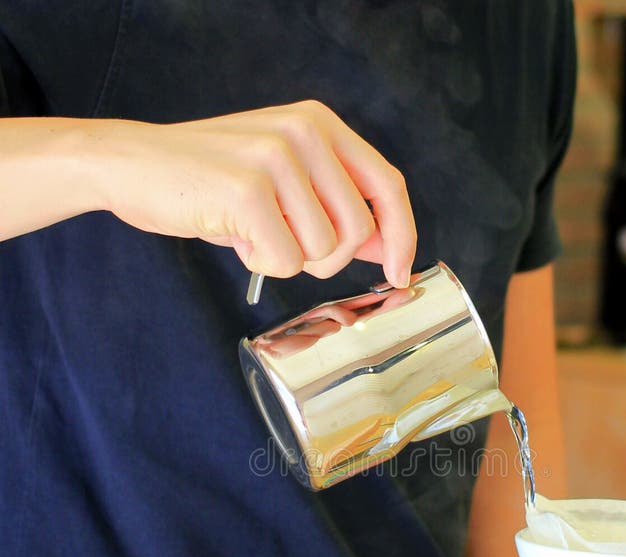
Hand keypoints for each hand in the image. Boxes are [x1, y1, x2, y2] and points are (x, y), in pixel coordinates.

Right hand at [88, 101, 415, 287]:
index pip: (387, 184)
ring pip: (323, 251)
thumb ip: (336, 204)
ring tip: (253, 231)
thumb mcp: (285, 180)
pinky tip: (235, 237)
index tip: (399, 271)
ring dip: (288, 259)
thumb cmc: (211, 179)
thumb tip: (389, 247)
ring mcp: (276, 158)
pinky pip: (284, 261)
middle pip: (357, 232)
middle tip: (284, 243)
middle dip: (325, 258)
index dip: (401, 234)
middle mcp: (305, 132)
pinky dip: (261, 263)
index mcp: (320, 123)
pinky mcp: (248, 190)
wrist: (133, 165)